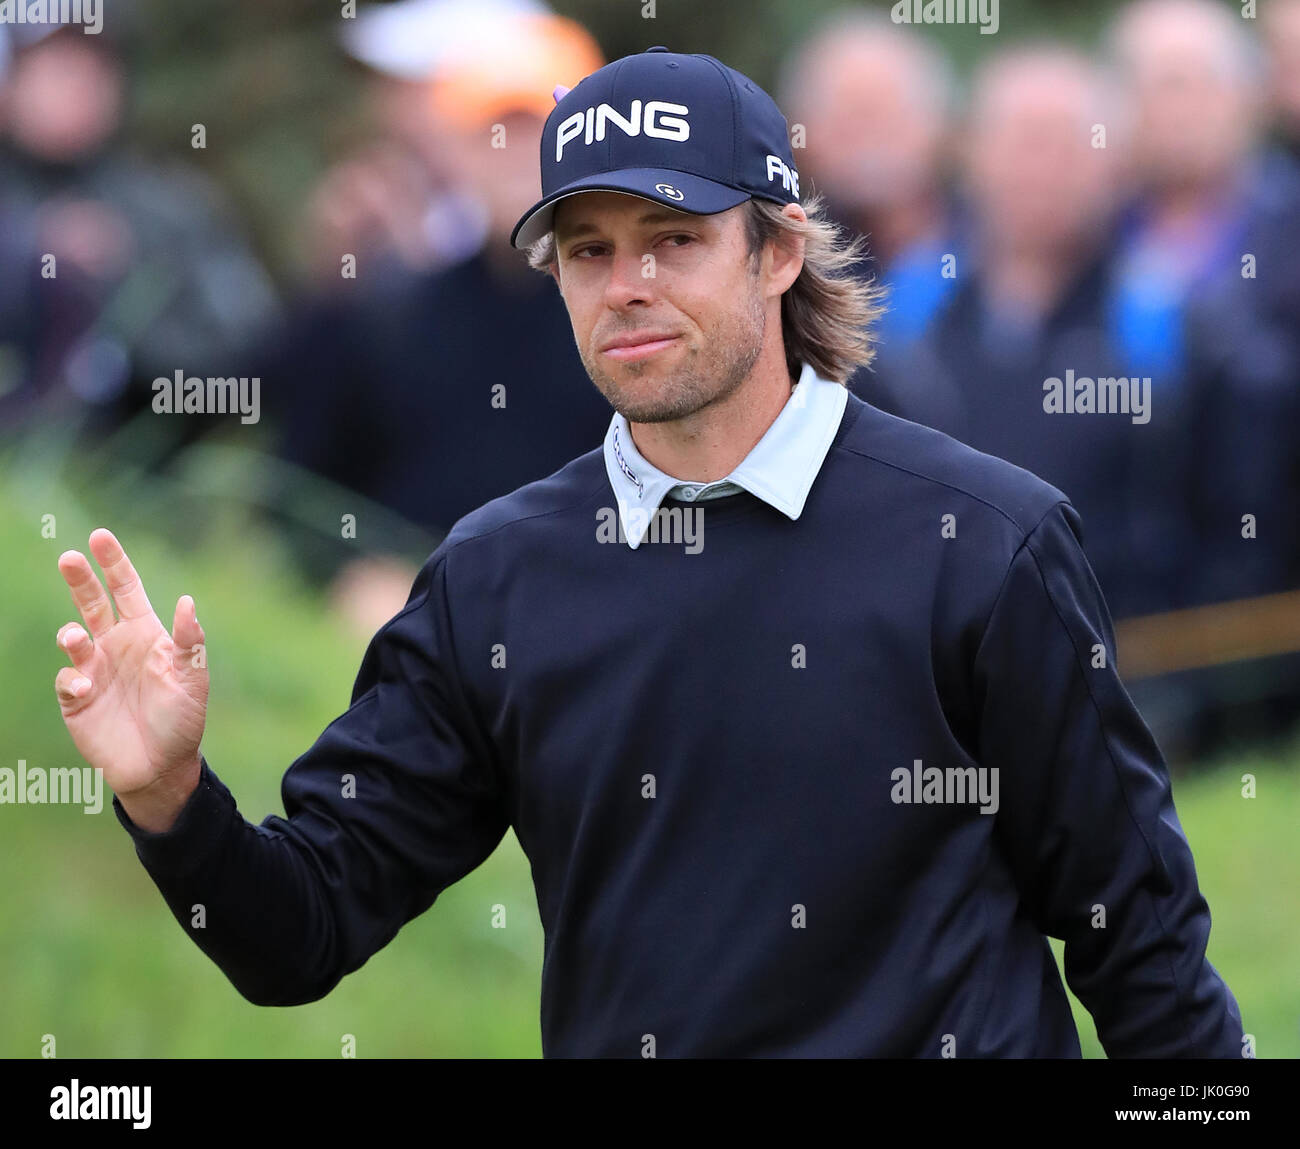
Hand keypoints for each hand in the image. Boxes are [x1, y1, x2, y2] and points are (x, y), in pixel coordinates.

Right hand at [54, 529, 207, 829]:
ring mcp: (94, 671)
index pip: (127, 591)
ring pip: (72, 638)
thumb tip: (188, 601)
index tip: (101, 537)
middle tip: (69, 556)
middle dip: (80, 579)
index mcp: (146, 635)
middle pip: (92, 603)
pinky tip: (85, 688)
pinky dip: (71, 679)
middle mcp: (116, 647)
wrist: (161, 767)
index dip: (114, 564)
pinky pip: (66, 679)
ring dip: (71, 634)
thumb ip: (190, 643)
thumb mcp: (193, 680)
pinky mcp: (76, 699)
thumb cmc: (182, 721)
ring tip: (75, 637)